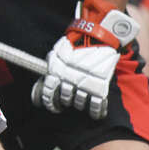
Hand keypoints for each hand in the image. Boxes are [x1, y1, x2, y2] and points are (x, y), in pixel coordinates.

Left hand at [32, 0, 138, 118]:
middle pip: (65, 98)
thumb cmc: (77, 41)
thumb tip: (47, 75)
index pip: (49, 92)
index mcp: (57, 70)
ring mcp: (85, 84)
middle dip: (66, 100)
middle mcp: (69, 79)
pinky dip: (96, 112)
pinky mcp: (100, 86)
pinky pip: (96, 106)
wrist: (98, 36)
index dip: (50, 101)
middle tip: (69, 98)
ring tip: (82, 98)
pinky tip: (95, 113)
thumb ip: (52, 62)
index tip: (53, 105)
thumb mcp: (59, 49)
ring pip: (79, 103)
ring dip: (80, 103)